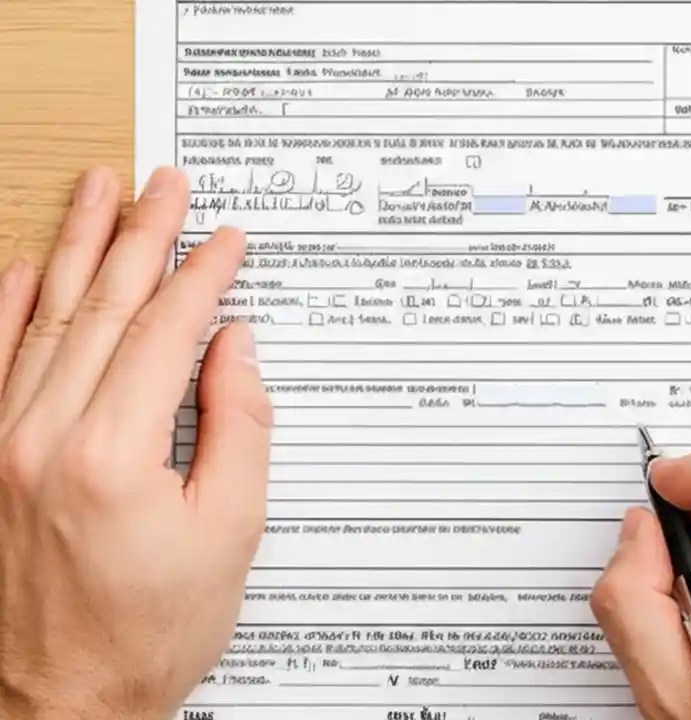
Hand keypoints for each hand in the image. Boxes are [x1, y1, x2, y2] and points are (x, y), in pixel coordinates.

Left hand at [0, 166, 271, 718]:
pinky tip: (25, 263)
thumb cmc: (147, 633)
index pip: (164, 333)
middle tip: (164, 184)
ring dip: (76, 247)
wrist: (58, 701)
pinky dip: (5, 304)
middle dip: (140, 237)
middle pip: (101, 309)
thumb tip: (233, 349)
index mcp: (112, 456)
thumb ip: (237, 429)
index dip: (201, 277)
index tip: (225, 239)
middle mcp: (41, 438)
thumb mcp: (228, 535)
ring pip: (41, 319)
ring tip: (98, 192)